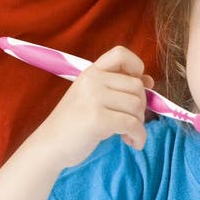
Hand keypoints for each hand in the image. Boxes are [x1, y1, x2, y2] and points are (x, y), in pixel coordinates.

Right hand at [34, 46, 153, 168]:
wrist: (49, 146)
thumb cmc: (74, 123)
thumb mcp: (93, 97)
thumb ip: (119, 86)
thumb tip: (150, 80)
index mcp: (91, 72)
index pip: (121, 53)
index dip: (136, 66)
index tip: (135, 86)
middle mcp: (92, 80)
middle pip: (137, 86)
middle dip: (142, 106)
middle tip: (131, 121)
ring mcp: (94, 98)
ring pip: (137, 105)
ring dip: (139, 124)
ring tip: (128, 134)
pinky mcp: (97, 119)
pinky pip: (132, 124)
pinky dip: (139, 136)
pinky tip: (133, 143)